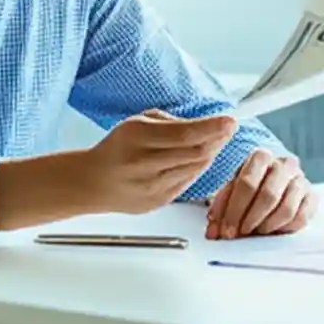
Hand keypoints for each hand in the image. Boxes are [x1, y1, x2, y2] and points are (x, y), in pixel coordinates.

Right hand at [74, 110, 236, 214]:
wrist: (94, 182)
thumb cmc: (117, 148)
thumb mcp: (138, 122)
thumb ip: (172, 122)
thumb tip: (207, 125)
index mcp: (137, 137)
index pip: (185, 134)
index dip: (212, 128)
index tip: (230, 122)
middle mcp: (143, 163)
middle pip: (194, 153)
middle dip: (217, 140)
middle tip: (228, 129)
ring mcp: (151, 186)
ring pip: (195, 169)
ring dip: (210, 154)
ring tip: (215, 141)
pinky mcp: (158, 202)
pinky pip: (188, 182)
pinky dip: (197, 169)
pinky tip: (197, 159)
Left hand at [206, 149, 317, 239]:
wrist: (273, 181)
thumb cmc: (249, 187)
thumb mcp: (232, 191)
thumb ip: (221, 209)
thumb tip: (213, 232)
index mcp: (261, 156)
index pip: (247, 183)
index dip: (234, 210)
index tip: (226, 230)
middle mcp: (284, 164)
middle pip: (268, 195)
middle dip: (251, 220)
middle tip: (241, 234)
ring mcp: (301, 179)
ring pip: (287, 208)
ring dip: (268, 225)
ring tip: (257, 231)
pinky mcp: (312, 196)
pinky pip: (302, 217)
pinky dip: (286, 228)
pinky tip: (274, 230)